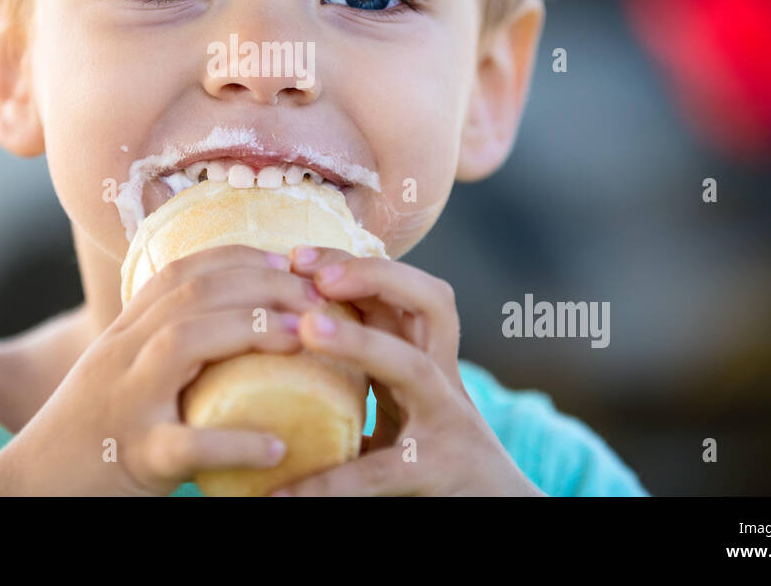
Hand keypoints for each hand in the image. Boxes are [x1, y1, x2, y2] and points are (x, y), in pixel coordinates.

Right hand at [0, 245, 324, 494]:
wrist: (26, 489)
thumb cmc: (88, 433)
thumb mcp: (120, 371)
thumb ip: (163, 343)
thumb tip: (235, 325)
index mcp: (124, 333)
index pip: (182, 271)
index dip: (239, 256)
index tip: (288, 263)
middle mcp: (121, 355)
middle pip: (191, 295)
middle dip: (261, 285)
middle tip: (317, 298)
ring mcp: (124, 403)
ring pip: (182, 344)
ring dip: (249, 333)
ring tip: (302, 340)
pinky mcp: (133, 457)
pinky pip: (186, 444)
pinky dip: (236, 442)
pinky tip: (276, 446)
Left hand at [269, 246, 544, 495]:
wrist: (502, 514)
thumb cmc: (435, 466)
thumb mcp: (396, 413)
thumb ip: (354, 385)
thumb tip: (268, 363)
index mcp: (426, 360)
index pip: (400, 292)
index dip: (354, 265)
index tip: (297, 256)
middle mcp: (443, 380)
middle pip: (429, 302)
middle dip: (373, 275)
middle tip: (314, 274)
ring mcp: (448, 422)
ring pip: (414, 366)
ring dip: (362, 342)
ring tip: (309, 328)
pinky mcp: (439, 471)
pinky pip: (380, 471)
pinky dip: (329, 482)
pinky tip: (283, 493)